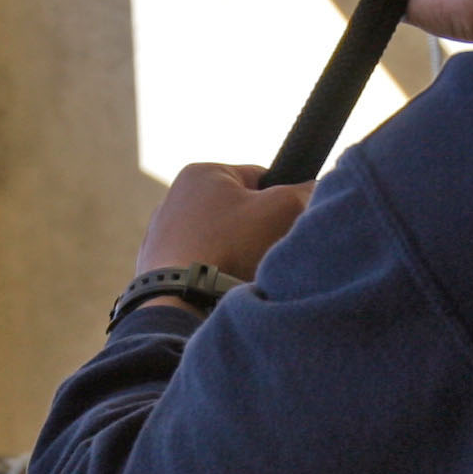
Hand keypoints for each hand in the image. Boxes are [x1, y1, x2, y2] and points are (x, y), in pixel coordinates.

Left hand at [136, 163, 312, 284]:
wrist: (181, 301)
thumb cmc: (229, 247)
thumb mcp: (281, 208)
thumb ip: (304, 191)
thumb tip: (314, 189)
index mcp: (202, 172)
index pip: (261, 178)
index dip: (282, 201)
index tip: (286, 224)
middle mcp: (174, 197)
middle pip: (240, 212)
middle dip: (259, 232)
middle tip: (268, 252)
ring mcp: (162, 234)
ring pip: (222, 240)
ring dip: (238, 255)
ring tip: (243, 273)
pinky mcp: (157, 266)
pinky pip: (201, 265)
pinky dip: (215, 273)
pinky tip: (221, 286)